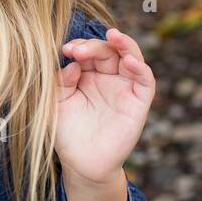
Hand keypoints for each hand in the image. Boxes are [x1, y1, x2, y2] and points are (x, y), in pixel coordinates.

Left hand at [55, 28, 154, 183]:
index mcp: (87, 75)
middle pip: (108, 50)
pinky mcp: (139, 103)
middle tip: (77, 50)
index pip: (88, 50)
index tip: (65, 50)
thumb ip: (60, 83)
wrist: (81, 164)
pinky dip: (140, 67)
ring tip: (113, 36)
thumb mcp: (56, 104)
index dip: (79, 46)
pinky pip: (145, 80)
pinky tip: (129, 60)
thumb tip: (71, 65)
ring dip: (124, 44)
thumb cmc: (67, 133)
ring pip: (131, 57)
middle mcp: (108, 78)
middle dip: (93, 45)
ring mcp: (124, 89)